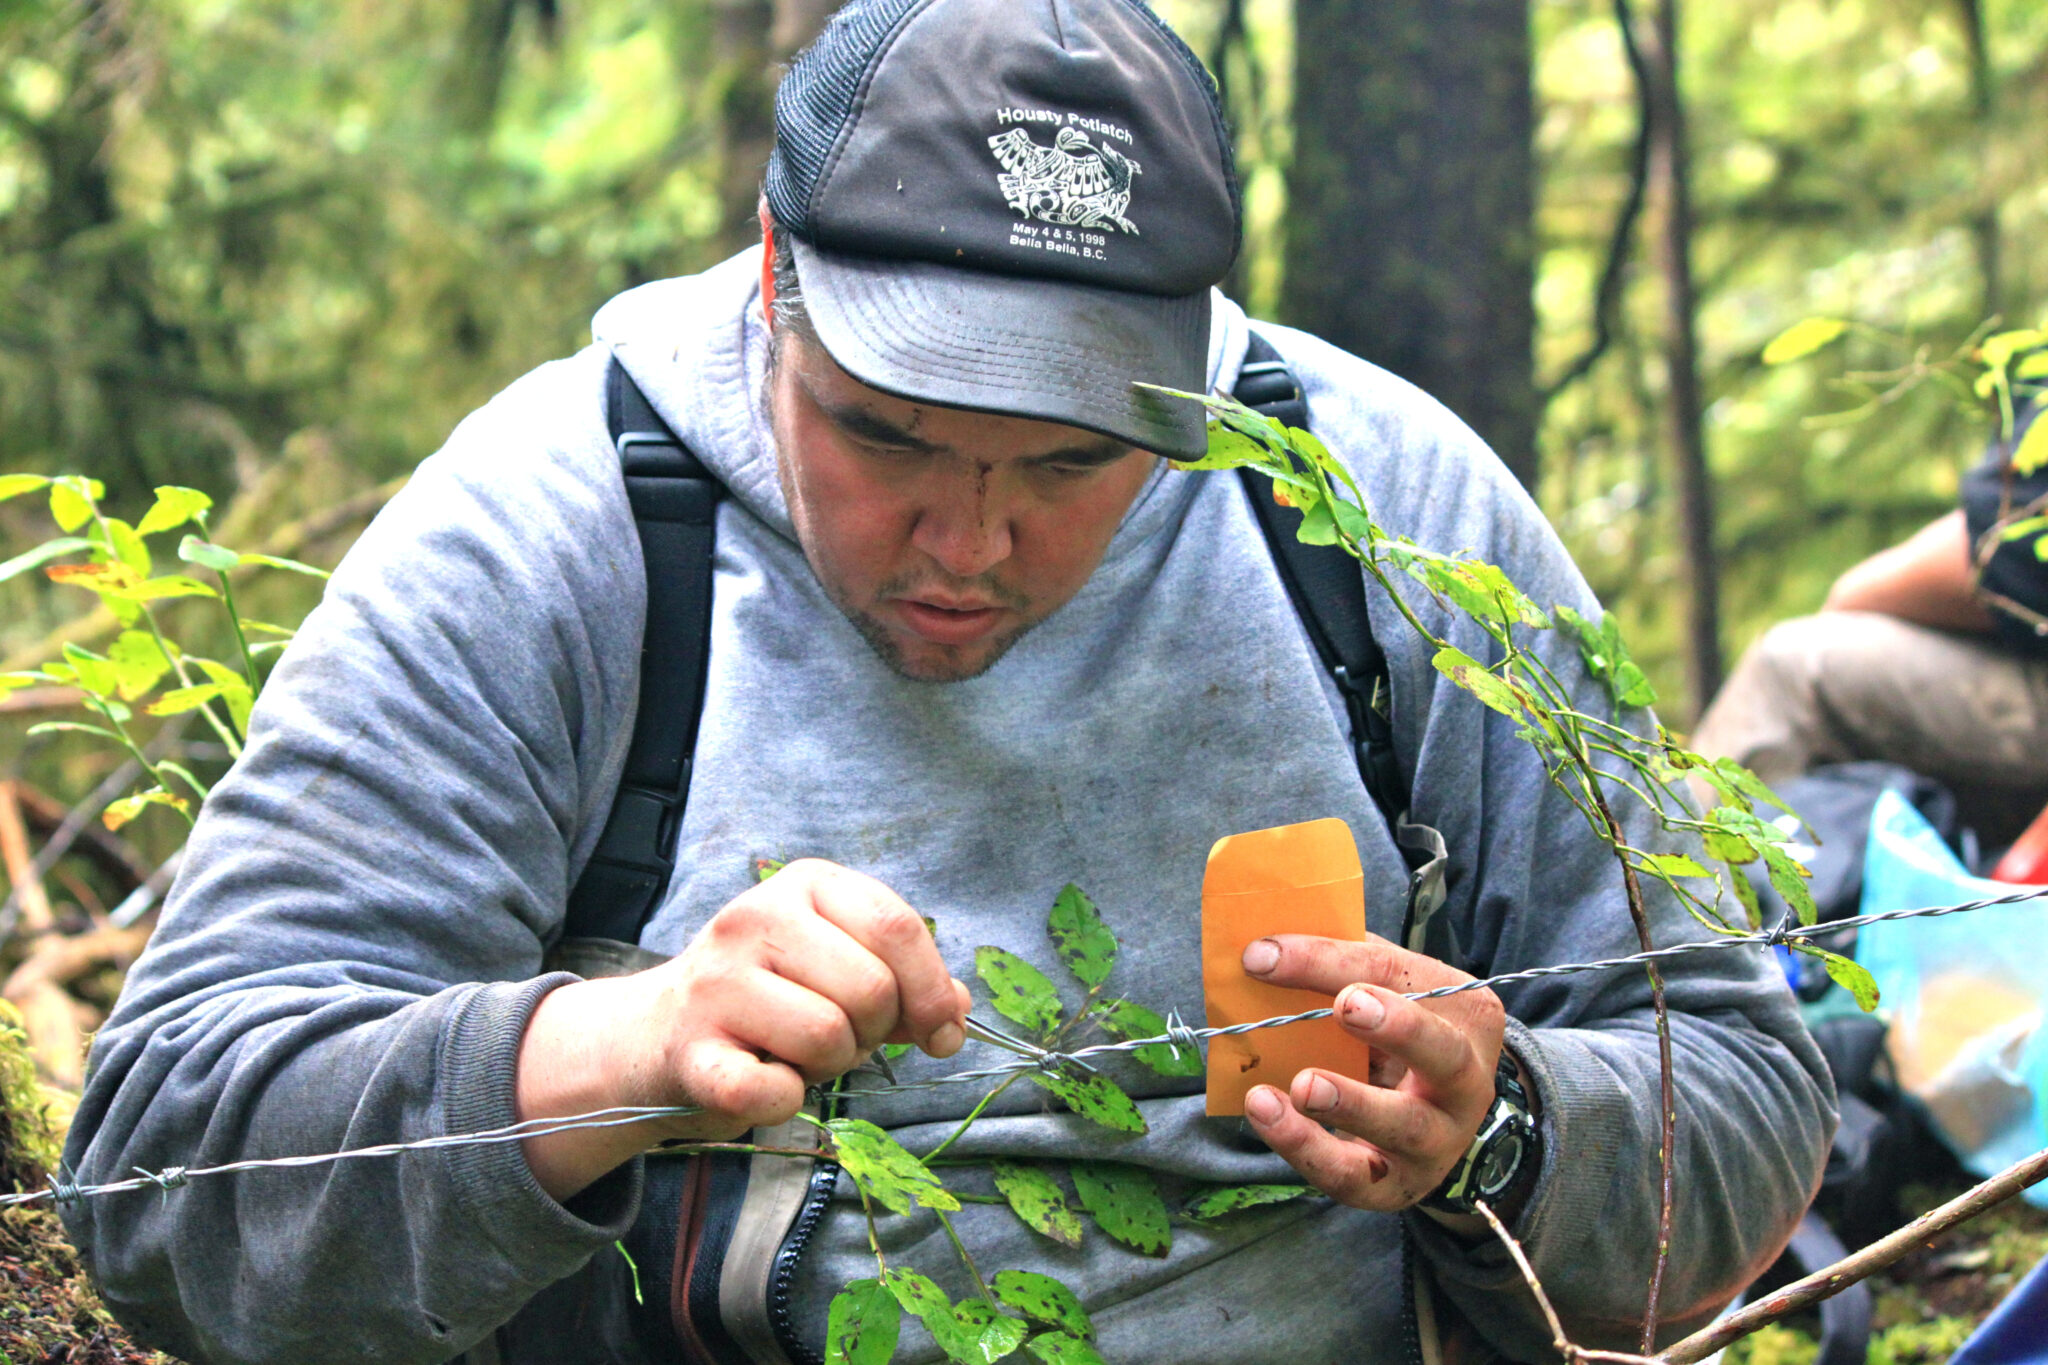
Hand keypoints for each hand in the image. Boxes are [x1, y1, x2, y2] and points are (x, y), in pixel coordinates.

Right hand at [516, 859, 969, 1197]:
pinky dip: (785, 1101)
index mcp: (806, 885)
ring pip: (828, 1037)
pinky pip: (774, 1091)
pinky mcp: (691, 1050)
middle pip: (870, 988)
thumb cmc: (772, 999)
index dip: (932, 989)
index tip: (940, 1030)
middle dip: (874, 1031)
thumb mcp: (843, 968)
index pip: (896, 926)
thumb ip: (907, 983)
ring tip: (798, 1055)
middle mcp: (754, 918)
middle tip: (840, 1037)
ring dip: (831, 1066)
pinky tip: (767, 1083)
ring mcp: (716, 982)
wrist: (660, 1034)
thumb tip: (957, 1010)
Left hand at [1238, 932, 1505, 1216]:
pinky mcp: (1398, 1186)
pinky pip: (1353, 1176)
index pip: (1398, 975)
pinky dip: (1306, 1148)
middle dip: (1399, 1027)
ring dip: (1350, 1103)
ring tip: (1301, 1085)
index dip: (1330, 961)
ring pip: (1405, 1127)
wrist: (1437, 1116)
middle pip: (1442, 1055)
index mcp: (1466, 1015)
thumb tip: (1262, 944)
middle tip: (1346, 1005)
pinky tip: (1267, 1114)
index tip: (1265, 955)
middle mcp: (1467, 1081)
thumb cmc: (1400, 1033)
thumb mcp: (1388, 990)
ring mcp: (1439, 1140)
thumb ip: (1340, 962)